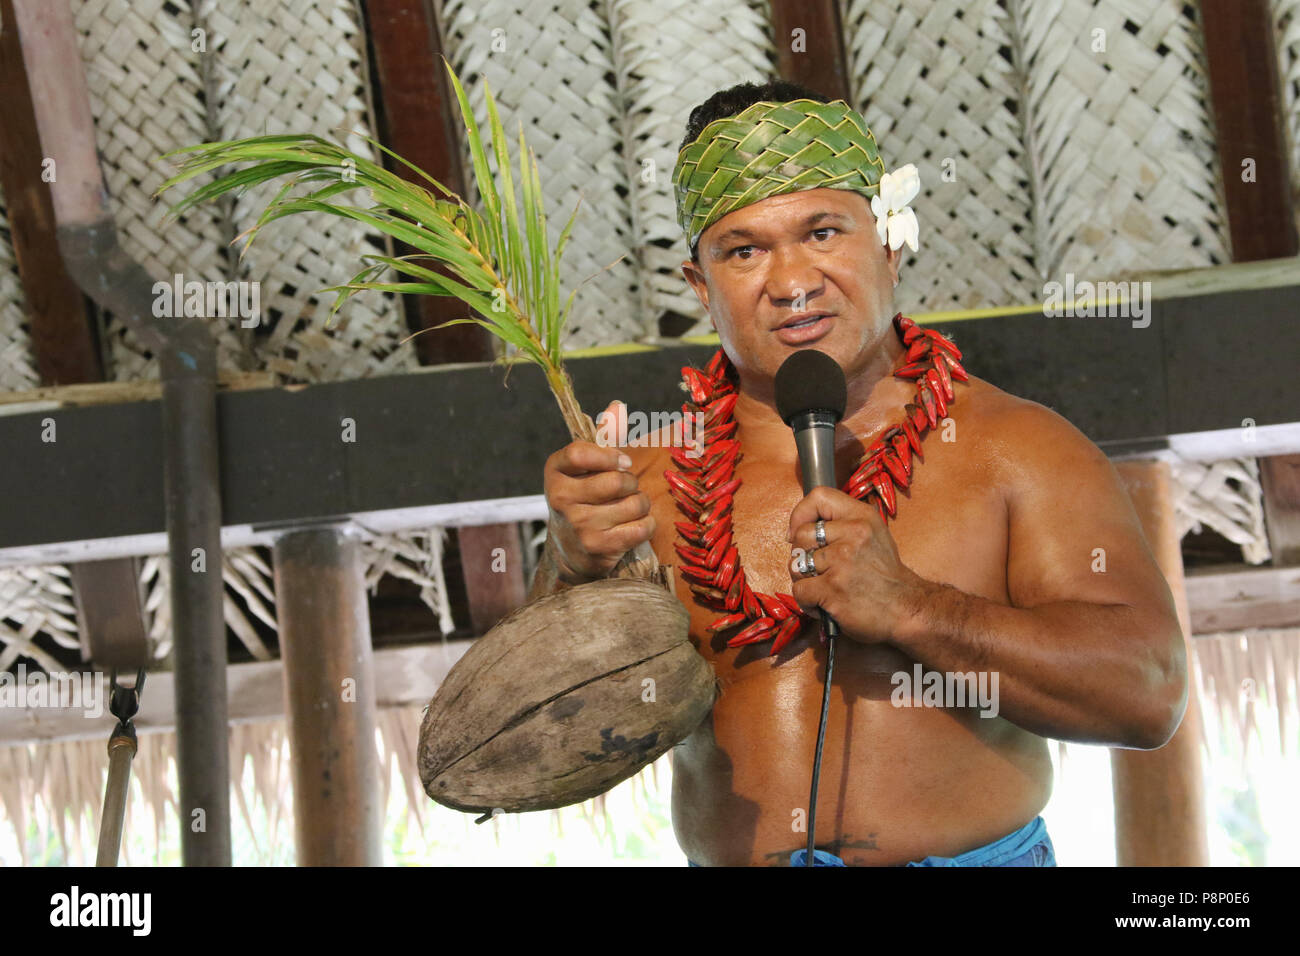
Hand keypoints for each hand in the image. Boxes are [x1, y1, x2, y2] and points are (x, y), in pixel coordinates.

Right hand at [542, 400, 654, 581]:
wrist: (571, 550)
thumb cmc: (584, 498)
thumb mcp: (585, 468)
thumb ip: (604, 436)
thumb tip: (617, 405)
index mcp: (554, 472)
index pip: (580, 453)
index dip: (609, 455)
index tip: (623, 461)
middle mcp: (560, 498)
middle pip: (617, 480)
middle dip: (632, 482)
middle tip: (627, 489)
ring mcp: (578, 525)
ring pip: (634, 504)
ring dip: (641, 504)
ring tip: (630, 508)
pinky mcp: (597, 547)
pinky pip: (641, 527)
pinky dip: (647, 525)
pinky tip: (636, 525)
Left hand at [786, 486, 926, 643]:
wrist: (906, 609)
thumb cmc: (885, 575)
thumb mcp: (873, 534)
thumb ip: (842, 524)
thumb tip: (797, 527)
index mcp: (862, 517)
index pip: (819, 497)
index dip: (800, 514)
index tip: (798, 532)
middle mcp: (853, 535)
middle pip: (801, 535)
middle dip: (801, 555)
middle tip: (817, 569)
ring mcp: (842, 562)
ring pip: (796, 565)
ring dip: (805, 580)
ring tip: (824, 587)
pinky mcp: (833, 588)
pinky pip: (800, 590)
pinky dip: (807, 602)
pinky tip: (824, 604)